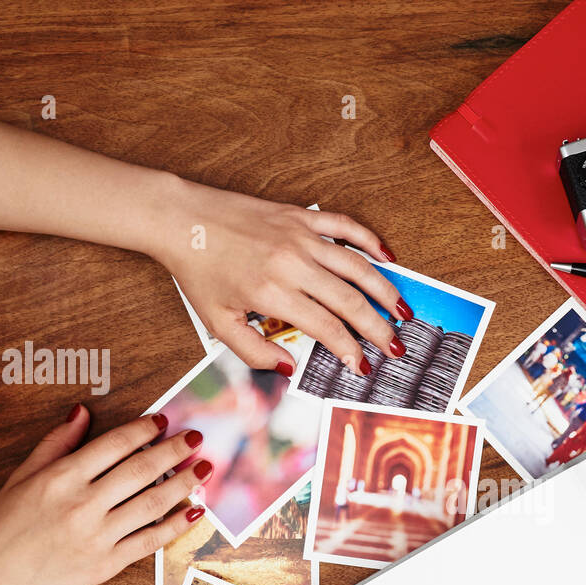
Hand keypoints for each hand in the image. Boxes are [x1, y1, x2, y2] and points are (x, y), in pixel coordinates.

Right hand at [0, 405, 211, 584]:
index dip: (142, 429)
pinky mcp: (109, 563)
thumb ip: (56, 443)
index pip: (113, 445)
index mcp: (61, 480)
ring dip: (183, 483)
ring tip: (205, 468)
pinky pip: (151, 540)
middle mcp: (84, 506)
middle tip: (196, 437)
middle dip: (173, 450)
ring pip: (152, 504)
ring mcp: (99, 537)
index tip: (163, 420)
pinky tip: (195, 509)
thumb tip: (83, 411)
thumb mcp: (21, 477)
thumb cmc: (6, 528)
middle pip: (140, 471)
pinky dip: (176, 525)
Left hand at [153, 181, 409, 374]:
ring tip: (404, 310)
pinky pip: (344, 226)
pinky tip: (389, 258)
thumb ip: (254, 352)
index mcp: (273, 294)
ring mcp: (299, 237)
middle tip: (397, 347)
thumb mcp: (218, 324)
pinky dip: (371, 241)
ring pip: (357, 266)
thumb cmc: (198, 271)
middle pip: (350, 301)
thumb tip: (290, 368)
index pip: (327, 328)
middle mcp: (292, 264)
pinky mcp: (299, 216)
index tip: (362, 367)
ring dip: (386, 290)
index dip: (350, 351)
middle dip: (379, 329)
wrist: (180, 220)